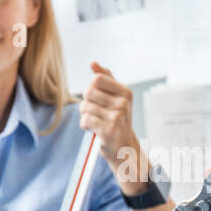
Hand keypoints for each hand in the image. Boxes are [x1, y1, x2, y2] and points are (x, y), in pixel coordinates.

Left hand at [79, 61, 140, 177]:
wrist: (124, 147)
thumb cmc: (117, 121)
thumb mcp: (116, 98)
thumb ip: (106, 79)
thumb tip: (93, 63)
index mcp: (125, 92)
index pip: (97, 79)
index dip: (91, 89)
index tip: (98, 99)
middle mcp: (123, 103)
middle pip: (88, 92)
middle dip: (86, 103)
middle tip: (95, 113)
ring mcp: (117, 117)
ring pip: (85, 107)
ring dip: (85, 115)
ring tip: (95, 122)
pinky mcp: (109, 130)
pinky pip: (85, 120)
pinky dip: (85, 125)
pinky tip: (92, 129)